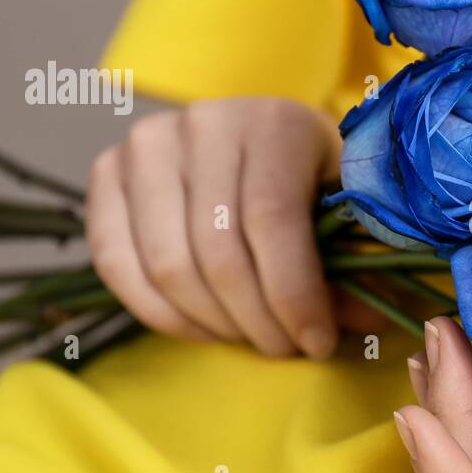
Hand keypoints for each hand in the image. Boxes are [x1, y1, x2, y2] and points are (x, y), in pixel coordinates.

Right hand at [86, 98, 374, 357]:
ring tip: (249, 339)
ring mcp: (146, 144)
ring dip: (211, 323)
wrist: (258, 135)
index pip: (271, 222)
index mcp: (273, 122)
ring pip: (167, 265)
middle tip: (284, 349)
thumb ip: (353, 261)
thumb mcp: (345, 207)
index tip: (317, 343)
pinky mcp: (107, 171)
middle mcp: (203, 123)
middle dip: (255, 320)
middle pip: (217, 252)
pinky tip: (202, 329)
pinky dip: (160, 313)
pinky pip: (116, 263)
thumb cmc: (310, 175)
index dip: (293, 295)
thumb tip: (364, 322)